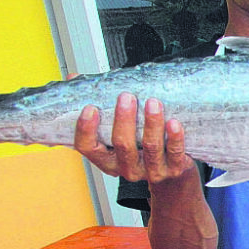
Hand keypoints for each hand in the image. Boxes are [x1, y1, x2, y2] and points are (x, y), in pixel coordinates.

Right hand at [74, 94, 197, 184]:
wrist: (169, 167)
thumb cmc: (138, 143)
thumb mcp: (115, 127)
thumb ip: (97, 103)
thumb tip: (74, 78)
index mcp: (107, 158)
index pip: (88, 148)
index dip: (86, 130)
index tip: (90, 108)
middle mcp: (127, 167)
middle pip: (122, 145)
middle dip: (124, 120)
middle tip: (126, 97)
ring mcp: (150, 170)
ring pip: (150, 148)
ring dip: (151, 124)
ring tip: (152, 103)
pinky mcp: (174, 169)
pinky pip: (175, 153)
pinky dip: (175, 137)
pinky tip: (174, 122)